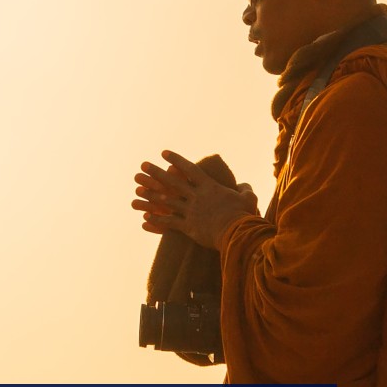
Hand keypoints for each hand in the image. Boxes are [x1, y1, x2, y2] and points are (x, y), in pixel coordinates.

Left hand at [131, 150, 257, 248]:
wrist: (236, 233)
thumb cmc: (244, 214)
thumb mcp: (248, 198)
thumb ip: (244, 189)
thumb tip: (244, 185)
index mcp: (209, 187)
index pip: (189, 169)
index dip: (176, 160)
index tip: (164, 153)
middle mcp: (196, 196)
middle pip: (173, 182)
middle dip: (156, 173)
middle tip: (143, 165)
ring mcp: (190, 211)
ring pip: (167, 201)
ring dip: (151, 195)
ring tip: (138, 189)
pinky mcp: (188, 227)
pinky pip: (169, 222)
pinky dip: (157, 220)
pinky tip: (145, 217)